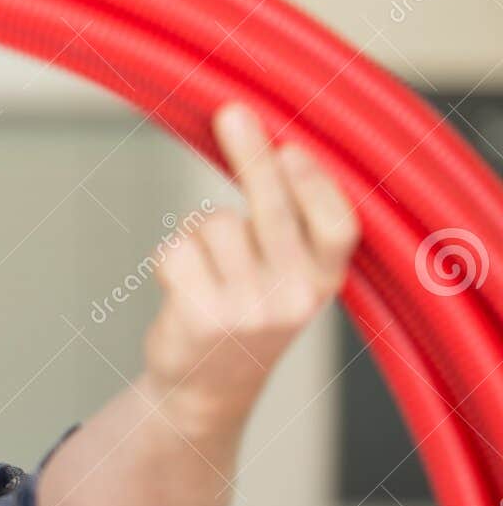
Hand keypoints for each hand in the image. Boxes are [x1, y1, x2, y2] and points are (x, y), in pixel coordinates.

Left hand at [141, 101, 362, 428]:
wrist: (205, 391)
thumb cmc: (244, 318)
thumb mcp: (284, 282)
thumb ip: (287, 230)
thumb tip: (272, 149)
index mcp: (323, 283)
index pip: (335, 225)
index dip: (315, 184)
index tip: (293, 146)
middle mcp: (292, 298)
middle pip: (272, 210)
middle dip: (252, 156)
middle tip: (232, 113)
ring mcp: (246, 309)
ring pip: (213, 224)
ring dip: (200, 235)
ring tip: (206, 273)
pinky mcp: (200, 315)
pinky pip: (177, 247)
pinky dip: (170, 257)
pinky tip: (180, 287)